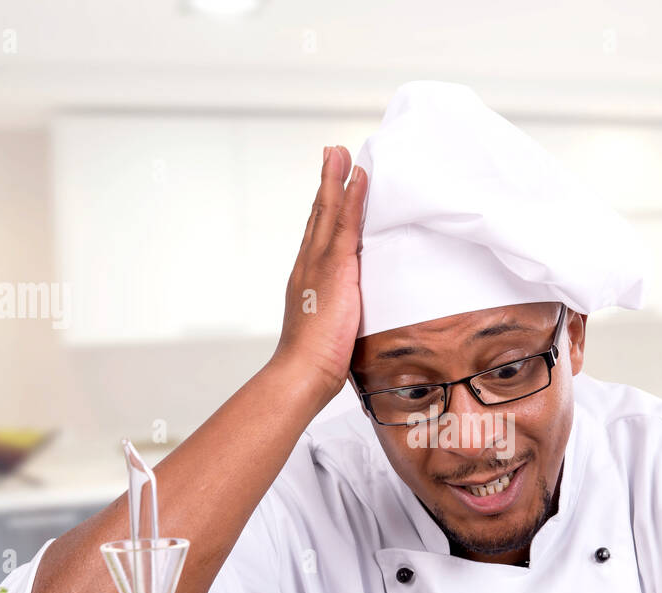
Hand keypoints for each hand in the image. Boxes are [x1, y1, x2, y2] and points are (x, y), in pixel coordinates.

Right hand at [273, 145, 367, 404]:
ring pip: (328, 213)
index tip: (329, 189)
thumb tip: (350, 317)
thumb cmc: (315, 361)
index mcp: (307, 279)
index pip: (316, 237)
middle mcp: (308, 265)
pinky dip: (351, 198)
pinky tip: (358, 178)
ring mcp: (319, 264)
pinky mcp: (334, 268)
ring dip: (336, 179)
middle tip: (333, 154)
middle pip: (317, 216)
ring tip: (341, 152)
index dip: (323, 210)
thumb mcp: (329, 329)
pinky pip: (344, 225)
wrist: (302, 371)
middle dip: (326, 184)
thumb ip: (338, 315)